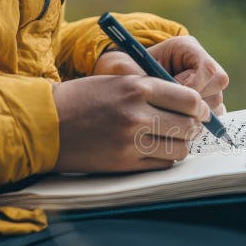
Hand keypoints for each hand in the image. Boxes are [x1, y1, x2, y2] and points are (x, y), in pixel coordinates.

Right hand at [52, 76, 209, 172]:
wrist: (45, 123)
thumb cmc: (84, 98)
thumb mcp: (119, 81)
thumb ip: (154, 88)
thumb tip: (193, 103)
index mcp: (137, 87)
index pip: (189, 99)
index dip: (200, 107)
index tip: (199, 109)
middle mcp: (137, 115)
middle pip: (188, 126)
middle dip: (193, 126)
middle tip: (188, 125)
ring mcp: (131, 142)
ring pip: (179, 149)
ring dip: (180, 144)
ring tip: (170, 138)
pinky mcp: (124, 163)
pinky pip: (162, 164)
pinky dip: (164, 158)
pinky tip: (154, 149)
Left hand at [93, 35, 229, 114]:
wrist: (127, 81)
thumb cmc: (125, 70)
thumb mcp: (121, 66)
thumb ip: (131, 71)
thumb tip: (145, 87)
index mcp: (187, 47)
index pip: (206, 68)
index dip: (192, 86)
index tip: (170, 96)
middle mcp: (202, 63)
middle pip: (218, 85)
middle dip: (196, 102)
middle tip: (170, 110)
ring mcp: (208, 83)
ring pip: (217, 103)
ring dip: (195, 114)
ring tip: (168, 115)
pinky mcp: (208, 100)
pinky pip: (214, 115)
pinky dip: (197, 122)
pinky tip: (175, 122)